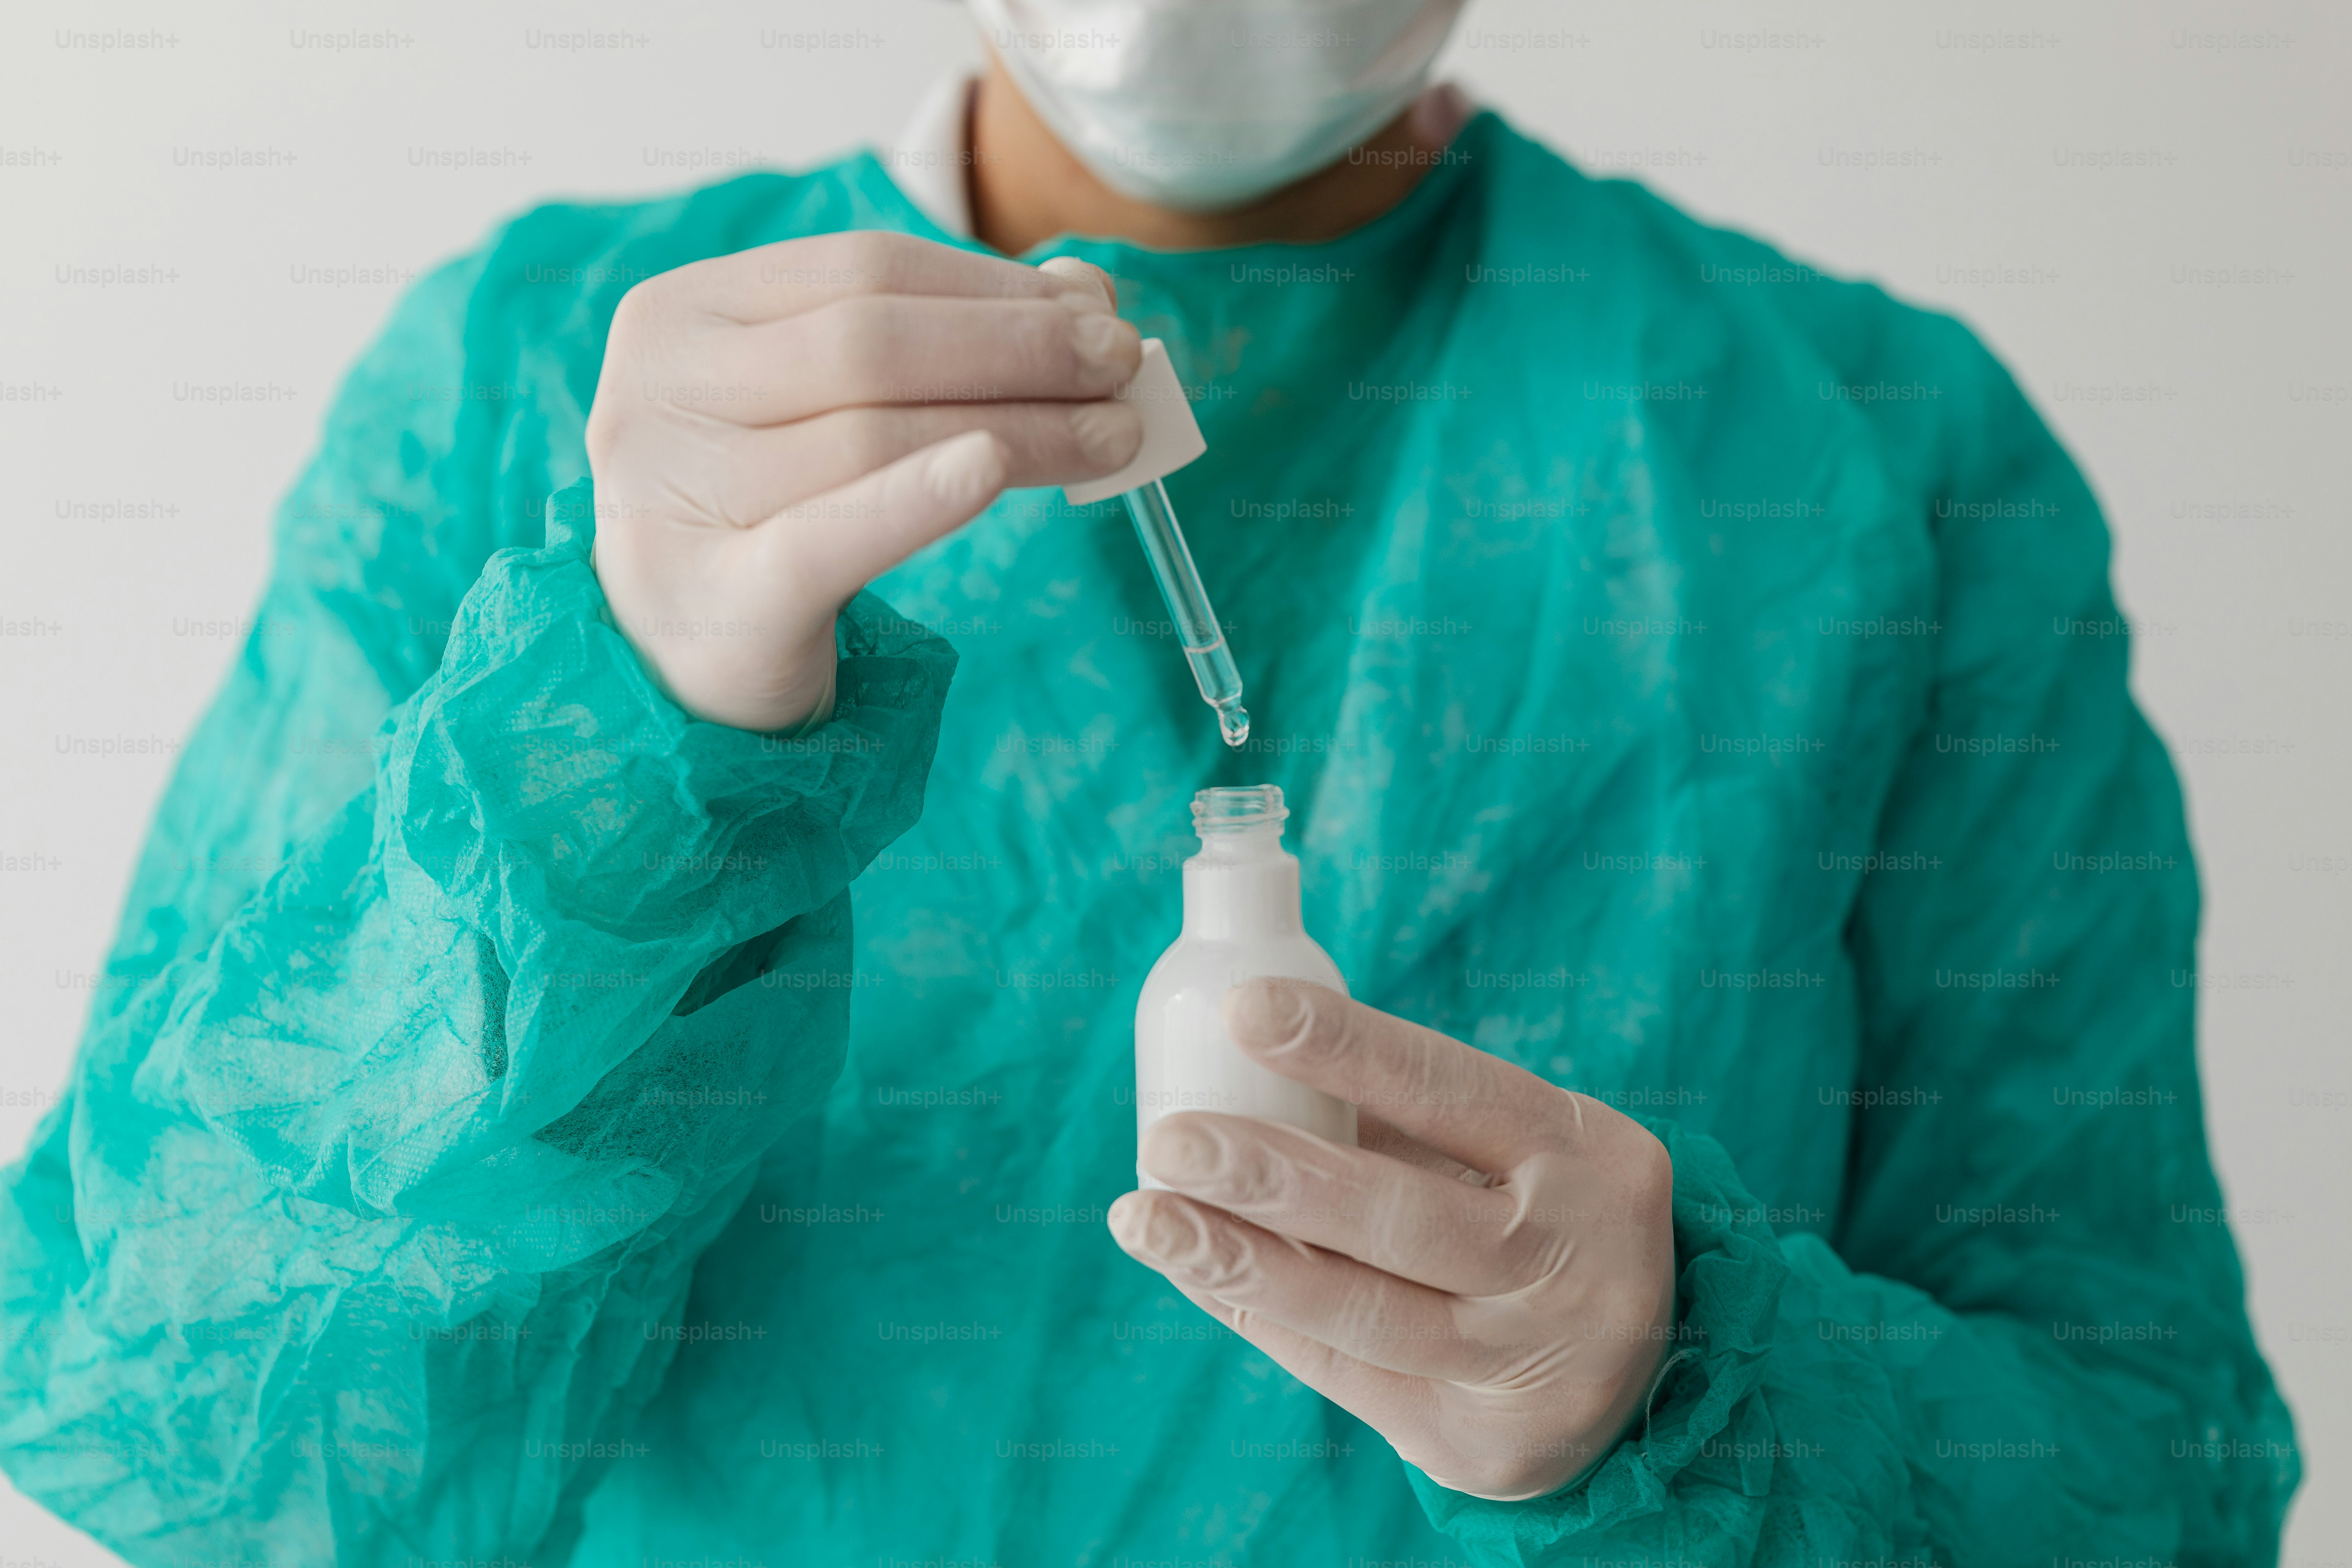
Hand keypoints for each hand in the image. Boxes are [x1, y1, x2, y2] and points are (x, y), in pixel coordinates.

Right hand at [585, 232, 1143, 730]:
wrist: (676, 662)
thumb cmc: (766, 515)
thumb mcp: (823, 408)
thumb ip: (927, 343)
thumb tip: (1080, 293)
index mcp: (681, 314)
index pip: (863, 270)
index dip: (992, 285)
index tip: (1096, 304)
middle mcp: (658, 395)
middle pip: (873, 346)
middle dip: (1018, 348)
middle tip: (1123, 363)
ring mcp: (673, 499)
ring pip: (875, 436)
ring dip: (1020, 429)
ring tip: (1115, 433)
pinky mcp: (716, 601)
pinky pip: (827, 539)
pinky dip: (915, 500)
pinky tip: (991, 469)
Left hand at [1107, 979, 1679, 1499]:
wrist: (1641, 1383)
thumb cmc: (1540, 1221)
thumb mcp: (1519, 1155)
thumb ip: (1407, 1120)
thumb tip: (1246, 1067)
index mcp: (1592, 1156)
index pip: (1453, 1088)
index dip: (1346, 1046)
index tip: (1243, 1007)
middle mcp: (1575, 1261)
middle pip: (1399, 1213)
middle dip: (1269, 1174)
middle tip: (1169, 1138)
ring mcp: (1532, 1361)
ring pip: (1359, 1308)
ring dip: (1235, 1258)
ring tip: (1142, 1215)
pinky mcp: (1482, 1444)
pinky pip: (1342, 1372)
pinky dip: (1256, 1313)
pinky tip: (1191, 1266)